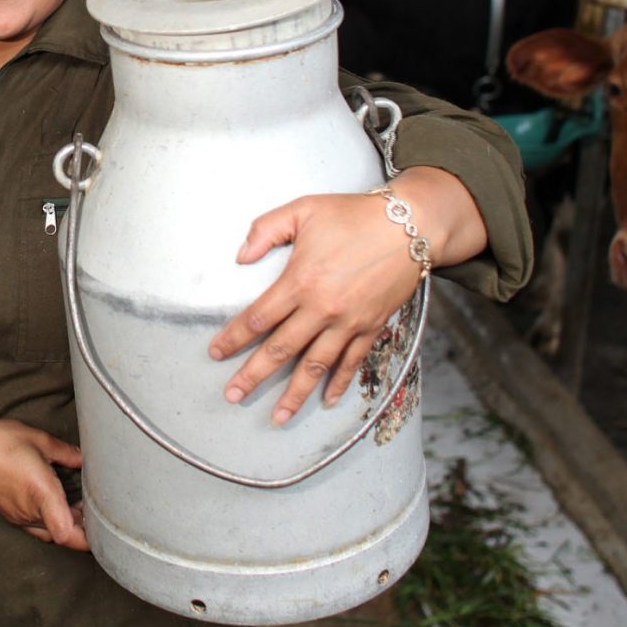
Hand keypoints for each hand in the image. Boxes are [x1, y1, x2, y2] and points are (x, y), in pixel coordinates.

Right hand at [0, 401, 87, 550]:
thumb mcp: (38, 440)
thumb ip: (67, 453)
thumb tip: (86, 460)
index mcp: (40, 493)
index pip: (67, 534)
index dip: (89, 538)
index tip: (104, 526)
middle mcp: (29, 511)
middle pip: (65, 536)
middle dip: (85, 527)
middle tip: (100, 507)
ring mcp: (18, 516)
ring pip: (52, 533)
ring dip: (69, 523)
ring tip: (82, 502)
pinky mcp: (10, 515)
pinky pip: (38, 526)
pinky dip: (53, 519)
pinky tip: (60, 500)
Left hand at [207, 190, 424, 424]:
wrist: (409, 225)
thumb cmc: (353, 214)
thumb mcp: (304, 209)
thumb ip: (266, 229)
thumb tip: (240, 256)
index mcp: (301, 281)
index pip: (258, 318)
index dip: (233, 338)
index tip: (216, 353)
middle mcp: (322, 308)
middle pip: (280, 350)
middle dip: (253, 375)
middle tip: (233, 395)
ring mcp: (348, 322)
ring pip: (315, 365)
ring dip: (295, 394)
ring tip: (277, 417)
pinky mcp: (371, 326)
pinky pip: (352, 362)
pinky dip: (340, 383)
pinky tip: (327, 400)